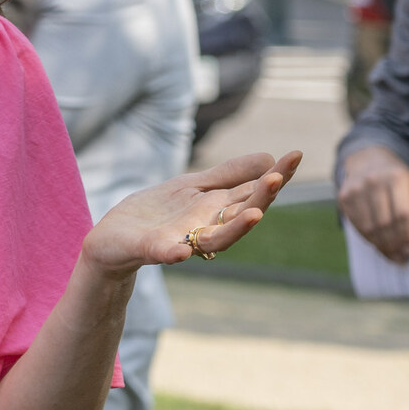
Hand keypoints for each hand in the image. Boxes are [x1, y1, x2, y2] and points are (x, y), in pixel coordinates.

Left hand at [81, 151, 301, 275]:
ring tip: (255, 214)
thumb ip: (228, 175)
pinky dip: (174, 253)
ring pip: (216, 239)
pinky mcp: (150, 249)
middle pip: (241, 214)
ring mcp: (181, 240)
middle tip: (278, 178)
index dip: (275, 176)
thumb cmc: (156, 214)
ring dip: (236, 229)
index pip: (252, 192)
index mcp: (216, 210)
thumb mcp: (194, 186)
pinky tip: (183, 252)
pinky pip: (164, 253)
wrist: (113, 241)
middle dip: (262, 197)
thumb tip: (269, 157)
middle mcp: (206, 228)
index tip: (295, 156)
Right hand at [338, 146, 408, 263]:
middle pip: (384, 223)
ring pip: (368, 227)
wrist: (369, 158)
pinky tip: (376, 244)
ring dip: (380, 245)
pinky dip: (367, 238)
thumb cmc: (394, 179)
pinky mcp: (343, 196)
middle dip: (393, 244)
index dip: (406, 235)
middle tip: (400, 258)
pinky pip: (356, 224)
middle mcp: (374, 180)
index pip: (402, 214)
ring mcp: (356, 188)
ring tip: (390, 254)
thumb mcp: (408, 186)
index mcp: (396, 177)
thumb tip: (408, 245)